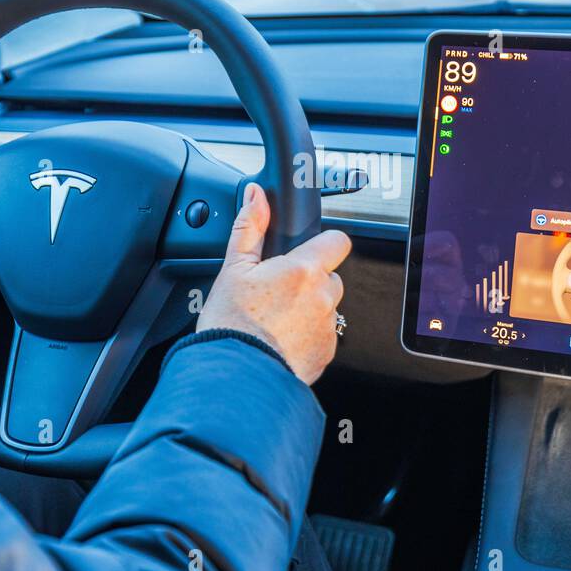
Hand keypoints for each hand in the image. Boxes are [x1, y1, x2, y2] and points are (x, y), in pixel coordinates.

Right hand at [197, 183, 350, 384]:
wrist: (236, 375)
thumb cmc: (231, 323)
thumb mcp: (233, 268)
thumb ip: (249, 228)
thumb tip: (255, 196)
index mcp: (304, 270)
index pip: (338, 241)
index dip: (323, 244)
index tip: (306, 253)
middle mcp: (324, 297)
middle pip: (330, 277)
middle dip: (311, 281)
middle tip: (278, 292)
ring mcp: (328, 327)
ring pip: (327, 308)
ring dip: (310, 309)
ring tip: (277, 320)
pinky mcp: (326, 354)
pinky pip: (323, 336)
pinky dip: (308, 336)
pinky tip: (282, 339)